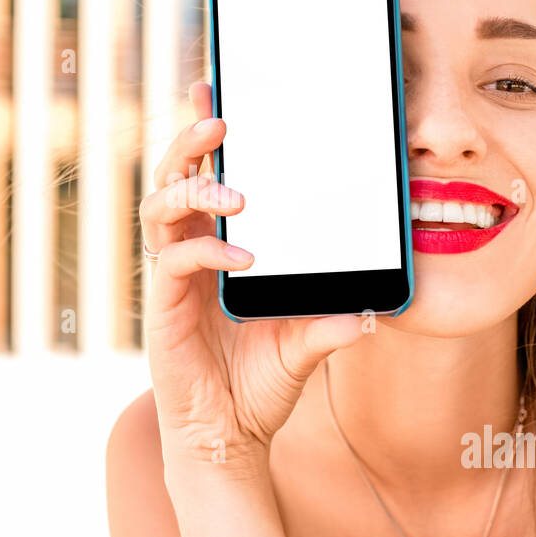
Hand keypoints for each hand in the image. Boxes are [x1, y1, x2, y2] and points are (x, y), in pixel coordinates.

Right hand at [140, 81, 365, 479]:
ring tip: (234, 189)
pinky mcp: (163, 308)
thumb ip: (330, 321)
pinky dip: (205, 249)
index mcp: (215, 248)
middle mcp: (186, 255)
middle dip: (189, 140)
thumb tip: (375, 310)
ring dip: (194, 186)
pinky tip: (240, 257)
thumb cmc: (258, 386)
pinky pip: (173, 261)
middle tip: (216, 115)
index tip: (218, 95)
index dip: (204, 137)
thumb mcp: (305, 345)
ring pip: (159, 207)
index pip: (203, 178)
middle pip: (171, 177)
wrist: (227, 440)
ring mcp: (171, 279)